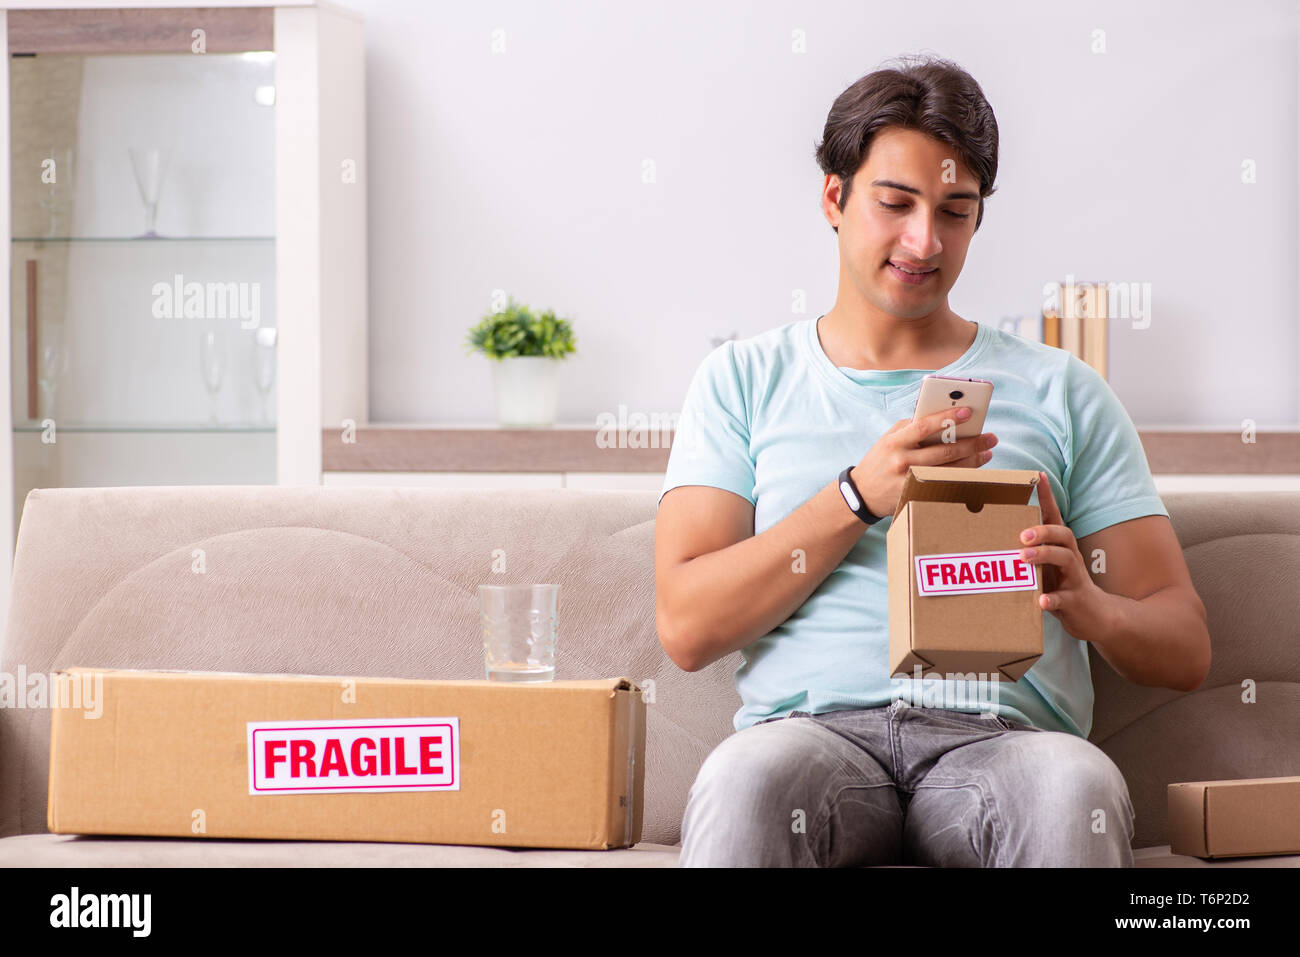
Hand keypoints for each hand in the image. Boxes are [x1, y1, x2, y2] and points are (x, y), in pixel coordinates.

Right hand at [851, 407, 996, 518]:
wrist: (863, 494)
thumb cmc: (880, 460)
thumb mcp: (888, 439)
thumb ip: (910, 428)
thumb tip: (943, 419)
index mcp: (895, 443)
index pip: (924, 426)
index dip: (947, 418)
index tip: (968, 411)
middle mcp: (902, 462)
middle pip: (944, 451)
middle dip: (972, 443)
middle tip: (990, 437)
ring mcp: (910, 481)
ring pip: (949, 470)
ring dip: (973, 460)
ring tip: (987, 452)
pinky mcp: (917, 496)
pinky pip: (945, 484)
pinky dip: (962, 475)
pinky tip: (974, 468)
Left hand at [1018, 471, 1112, 640]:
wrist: (1095, 616)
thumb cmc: (1062, 586)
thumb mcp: (1045, 566)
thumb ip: (1027, 552)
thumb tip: (994, 535)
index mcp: (1060, 547)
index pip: (1054, 516)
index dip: (1047, 496)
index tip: (1037, 476)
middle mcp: (1070, 557)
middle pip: (1062, 534)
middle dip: (1042, 531)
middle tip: (1021, 535)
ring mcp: (1075, 578)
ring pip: (1065, 560)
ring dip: (1044, 556)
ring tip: (1023, 557)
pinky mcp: (1076, 600)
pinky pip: (1064, 599)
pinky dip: (1052, 599)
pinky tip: (1040, 600)